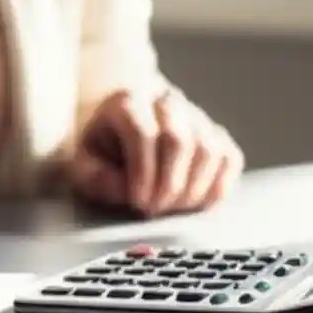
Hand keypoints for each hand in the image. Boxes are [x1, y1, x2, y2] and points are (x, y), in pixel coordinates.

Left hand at [71, 89, 243, 216]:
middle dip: (169, 185)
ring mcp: (195, 116)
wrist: (123, 123)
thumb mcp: (83, 161)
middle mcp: (165, 102)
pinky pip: (230, 158)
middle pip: (179, 140)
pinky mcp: (216, 133)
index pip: (143, 133)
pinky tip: (197, 203)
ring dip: (193, 188)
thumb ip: (95, 176)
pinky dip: (219, 186)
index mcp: (127, 102)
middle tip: (155, 211)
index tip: (138, 202)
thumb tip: (126, 192)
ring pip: (209, 149)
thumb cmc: (101, 148)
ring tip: (172, 209)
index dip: (143, 172)